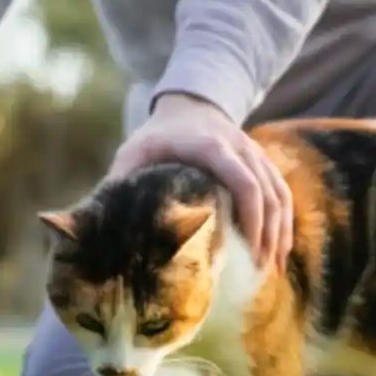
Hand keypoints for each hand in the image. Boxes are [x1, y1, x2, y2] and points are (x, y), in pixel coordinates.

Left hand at [106, 94, 292, 270]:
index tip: (248, 249)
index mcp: (211, 146)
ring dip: (280, 232)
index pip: (243, 180)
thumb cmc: (156, 136)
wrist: (189, 104)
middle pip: (267, 192)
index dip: (251, 215)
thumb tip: (92, 224)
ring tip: (272, 269)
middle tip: (261, 271)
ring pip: (280, 194)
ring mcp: (255, 154)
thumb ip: (119, 182)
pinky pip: (282, 193)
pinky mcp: (262, 163)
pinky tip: (278, 250)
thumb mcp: (133, 152)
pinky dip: (283, 222)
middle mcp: (240, 148)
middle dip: (268, 233)